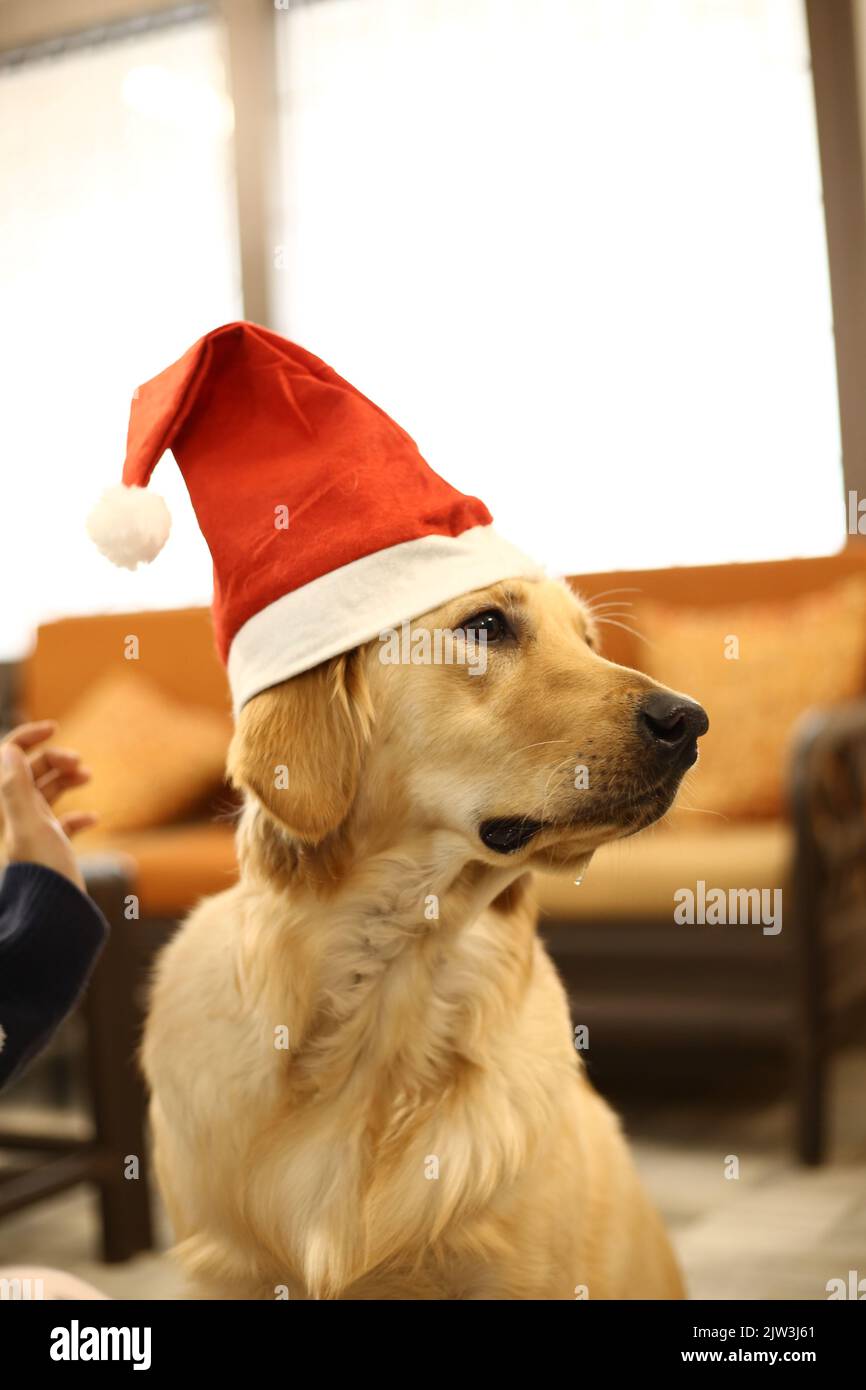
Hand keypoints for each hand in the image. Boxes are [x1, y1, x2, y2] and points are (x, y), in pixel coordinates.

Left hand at [0, 721, 96, 891]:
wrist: (51, 918)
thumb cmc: (40, 874)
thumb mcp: (29, 827)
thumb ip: (15, 788)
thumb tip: (9, 748)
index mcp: (7, 804)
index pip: (9, 756)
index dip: (28, 737)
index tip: (55, 727)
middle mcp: (16, 814)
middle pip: (31, 770)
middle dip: (55, 758)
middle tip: (80, 765)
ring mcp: (34, 830)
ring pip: (48, 791)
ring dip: (67, 778)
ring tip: (87, 777)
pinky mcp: (52, 847)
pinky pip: (64, 822)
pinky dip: (79, 814)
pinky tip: (93, 818)